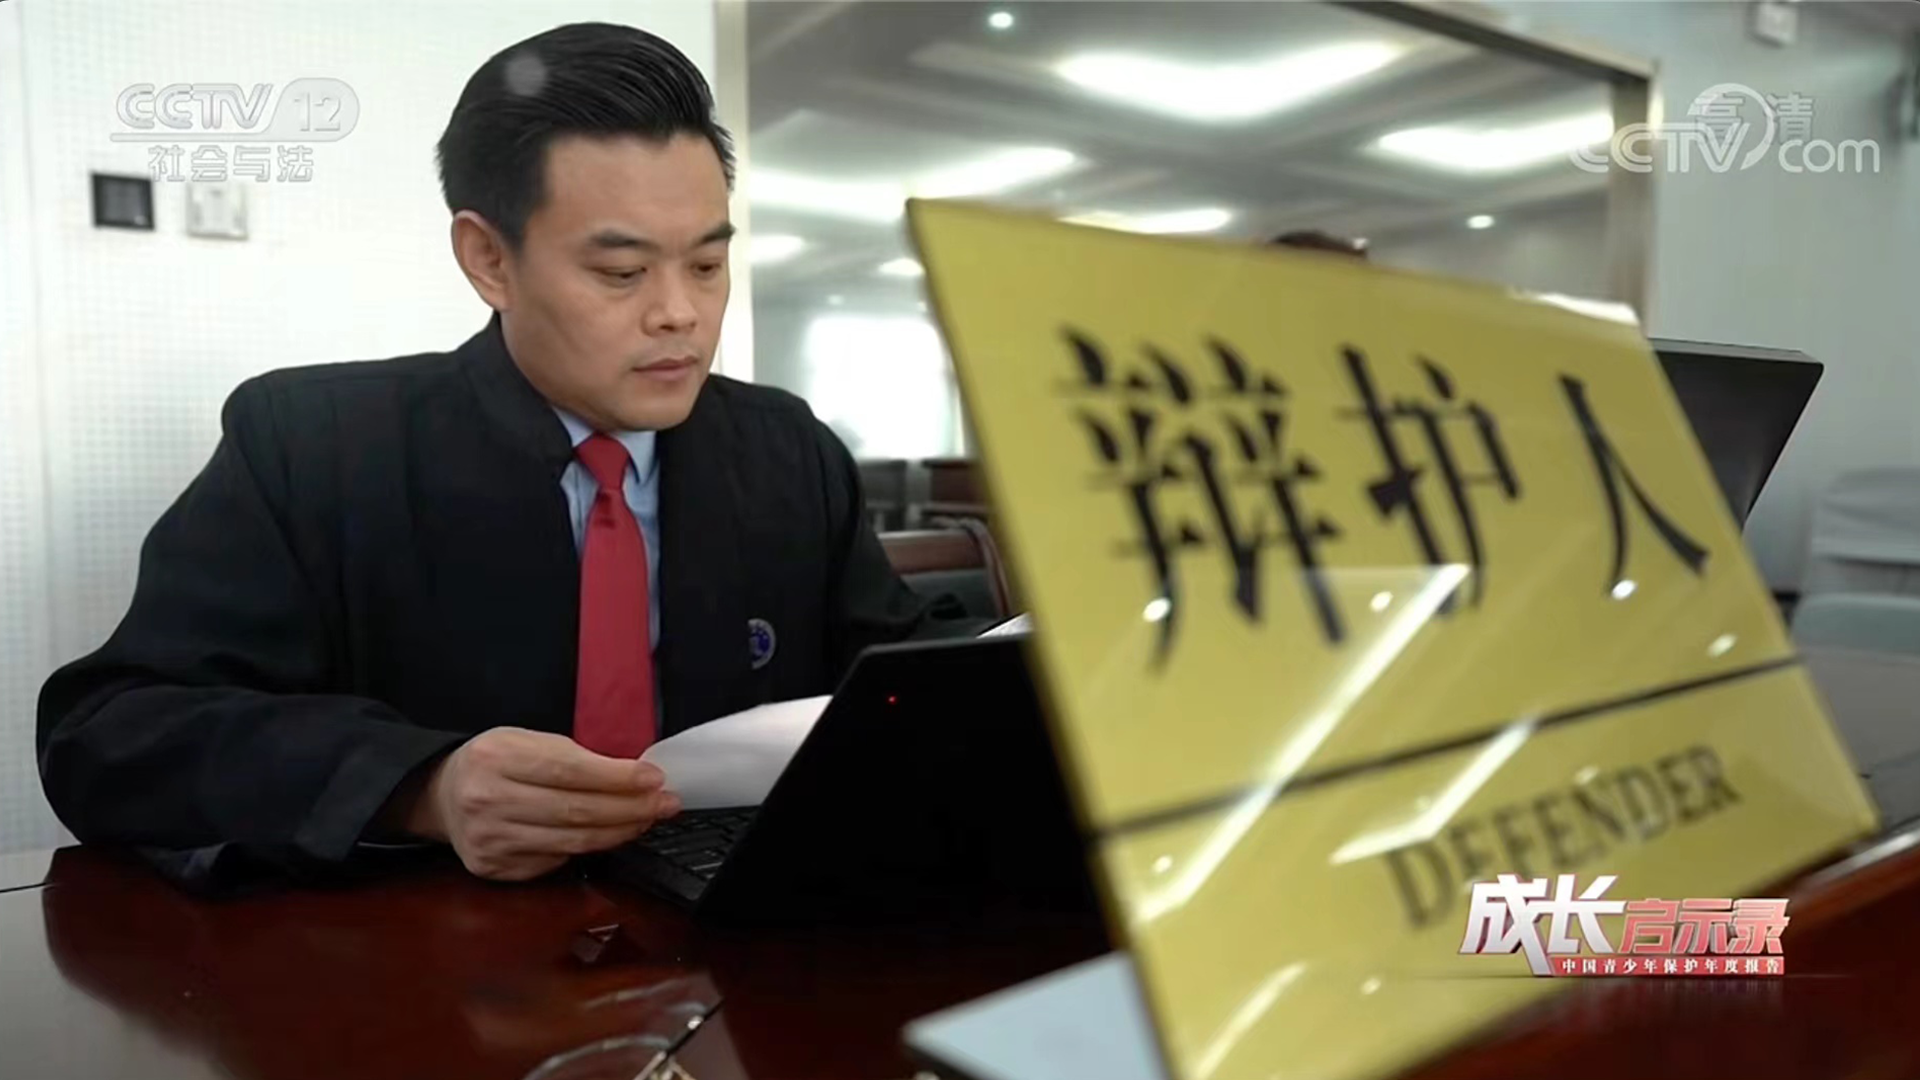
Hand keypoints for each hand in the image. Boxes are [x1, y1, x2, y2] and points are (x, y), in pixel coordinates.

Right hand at [397, 727, 680, 880]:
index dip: (617, 778)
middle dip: (630, 809)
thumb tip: (633, 777)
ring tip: (646, 820)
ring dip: (618, 832)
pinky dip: (587, 849)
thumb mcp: (524, 740)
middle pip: (575, 812)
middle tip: (665, 804)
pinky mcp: (494, 868)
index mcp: (497, 756)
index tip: (654, 779)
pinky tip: (607, 836)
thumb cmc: (495, 762)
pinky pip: (555, 860)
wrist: (442, 795)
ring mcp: (489, 839)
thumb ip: (571, 756)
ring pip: (571, 842)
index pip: (569, 771)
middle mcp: (488, 799)